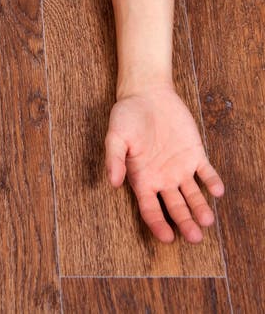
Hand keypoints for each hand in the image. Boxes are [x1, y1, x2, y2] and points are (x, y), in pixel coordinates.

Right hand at [104, 86, 223, 242]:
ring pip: (193, 195)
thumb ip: (114, 159)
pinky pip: (206, 172)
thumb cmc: (127, 115)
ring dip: (200, 208)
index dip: (158, 225)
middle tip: (195, 237)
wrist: (147, 93)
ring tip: (207, 220)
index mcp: (142, 179)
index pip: (151, 209)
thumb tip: (113, 182)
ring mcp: (180, 167)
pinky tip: (217, 190)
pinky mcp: (194, 154)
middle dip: (185, 223)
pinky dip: (212, 181)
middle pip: (176, 208)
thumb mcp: (115, 135)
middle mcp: (162, 178)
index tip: (167, 238)